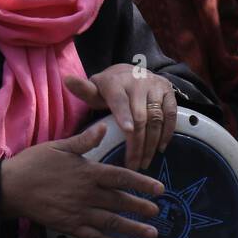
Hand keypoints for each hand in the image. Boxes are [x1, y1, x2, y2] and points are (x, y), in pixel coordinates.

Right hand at [0, 120, 165, 237]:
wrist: (10, 187)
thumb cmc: (33, 164)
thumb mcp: (58, 146)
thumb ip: (84, 141)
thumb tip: (103, 127)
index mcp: (88, 172)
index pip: (122, 178)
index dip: (142, 183)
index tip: (159, 189)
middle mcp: (88, 194)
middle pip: (121, 202)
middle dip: (142, 207)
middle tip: (158, 212)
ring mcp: (80, 212)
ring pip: (113, 222)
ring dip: (134, 228)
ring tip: (151, 233)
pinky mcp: (69, 226)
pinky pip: (95, 237)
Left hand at [64, 63, 178, 169]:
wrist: (133, 72)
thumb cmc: (109, 88)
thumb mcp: (95, 89)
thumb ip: (83, 90)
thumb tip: (67, 80)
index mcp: (116, 82)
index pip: (120, 100)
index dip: (124, 115)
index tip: (128, 131)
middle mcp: (138, 82)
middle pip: (140, 116)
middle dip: (137, 143)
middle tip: (133, 165)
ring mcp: (156, 86)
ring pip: (156, 118)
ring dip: (151, 143)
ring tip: (144, 162)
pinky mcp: (169, 92)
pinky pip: (171, 115)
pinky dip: (166, 133)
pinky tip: (159, 149)